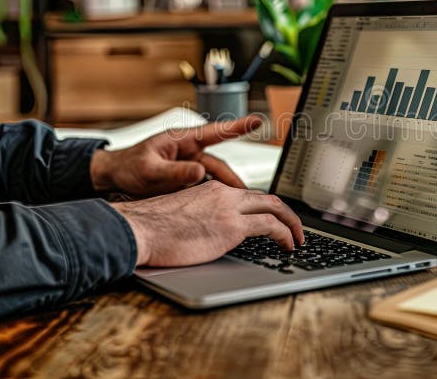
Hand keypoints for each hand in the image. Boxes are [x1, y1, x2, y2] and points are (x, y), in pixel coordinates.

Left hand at [90, 116, 261, 196]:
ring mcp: (189, 166)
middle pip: (220, 165)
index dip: (238, 126)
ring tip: (240, 206)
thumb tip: (199, 173)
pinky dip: (214, 198)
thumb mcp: (149, 170)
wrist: (111, 179)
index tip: (257, 120)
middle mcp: (190, 151)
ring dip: (226, 191)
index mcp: (182, 140)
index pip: (215, 132)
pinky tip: (221, 210)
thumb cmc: (127, 167)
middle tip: (250, 194)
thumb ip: (174, 172)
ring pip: (215, 179)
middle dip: (235, 179)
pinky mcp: (186, 181)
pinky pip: (205, 188)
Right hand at [113, 181, 304, 265]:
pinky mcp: (232, 227)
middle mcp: (223, 194)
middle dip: (286, 213)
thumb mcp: (180, 217)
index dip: (264, 208)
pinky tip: (289, 245)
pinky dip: (286, 234)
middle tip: (294, 227)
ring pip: (275, 208)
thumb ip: (197, 218)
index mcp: (210, 190)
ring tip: (298, 239)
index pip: (246, 195)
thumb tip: (202, 232)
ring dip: (292, 224)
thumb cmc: (149, 229)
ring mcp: (229, 209)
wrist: (138, 229)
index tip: (272, 219)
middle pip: (266, 198)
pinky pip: (272, 226)